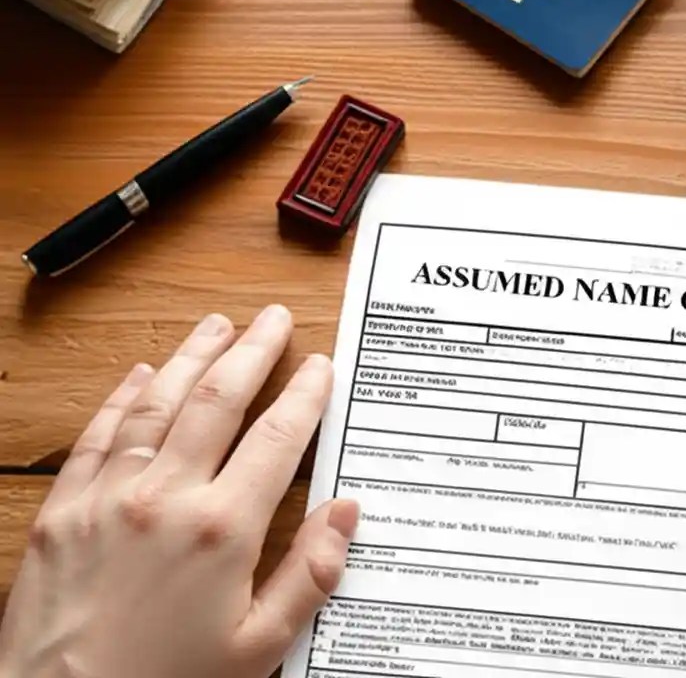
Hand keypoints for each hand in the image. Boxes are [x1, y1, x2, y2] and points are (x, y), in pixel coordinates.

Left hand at [0, 306, 356, 677]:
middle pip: (219, 402)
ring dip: (192, 358)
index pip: (277, 439)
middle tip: (274, 320)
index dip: (304, 395)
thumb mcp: (258, 647)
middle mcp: (165, 498)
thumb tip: (345, 514)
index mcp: (223, 529)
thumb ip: (309, 576)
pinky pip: (98, 435)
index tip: (319, 366)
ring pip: (158, 404)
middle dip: (253, 351)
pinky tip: (142, 374)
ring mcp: (107, 498)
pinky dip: (123, 398)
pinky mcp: (61, 510)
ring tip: (217, 327)